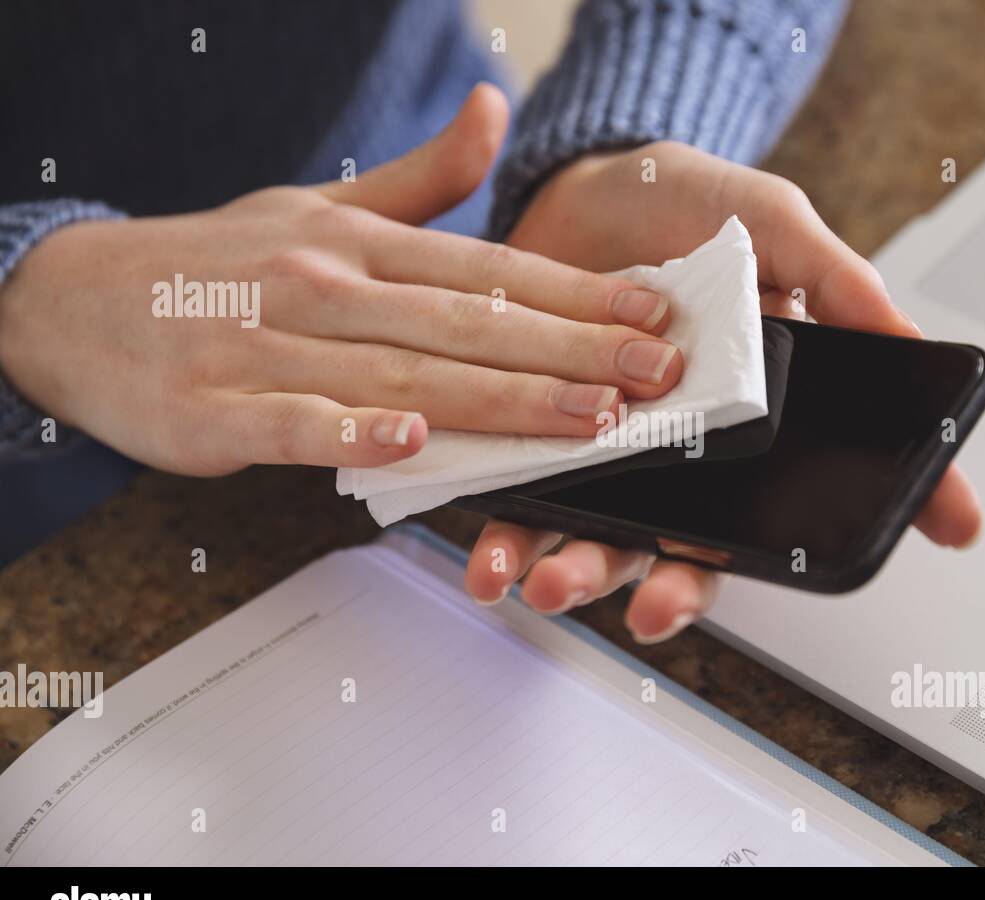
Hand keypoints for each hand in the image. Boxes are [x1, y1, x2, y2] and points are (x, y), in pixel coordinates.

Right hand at [0, 84, 681, 474]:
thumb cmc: (213, 261)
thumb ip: (421, 179)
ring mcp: (268, 346)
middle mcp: (324, 286)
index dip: (579, 294)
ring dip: (502, 398)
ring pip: (403, 372)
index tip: (654, 314)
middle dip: (574, 351)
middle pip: (468, 323)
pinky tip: (411, 441)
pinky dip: (350, 432)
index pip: (490, 271)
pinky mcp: (213, 409)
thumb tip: (495, 114)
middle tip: (658, 373)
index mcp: (358, 244)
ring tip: (589, 417)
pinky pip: (292, 423)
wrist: (67, 299)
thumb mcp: (319, 204)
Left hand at [465, 142, 980, 640]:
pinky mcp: (536, 435)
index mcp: (747, 419)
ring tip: (545, 584)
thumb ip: (836, 281)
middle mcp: (678, 453)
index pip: (779, 510)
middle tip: (651, 608)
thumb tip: (907, 337)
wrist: (581, 178)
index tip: (801, 574)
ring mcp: (605, 450)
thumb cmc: (685, 204)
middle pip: (682, 546)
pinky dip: (504, 532)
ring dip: (576, 571)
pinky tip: (487, 557)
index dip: (795, 555)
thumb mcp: (773, 225)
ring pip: (598, 537)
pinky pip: (525, 498)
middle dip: (665, 586)